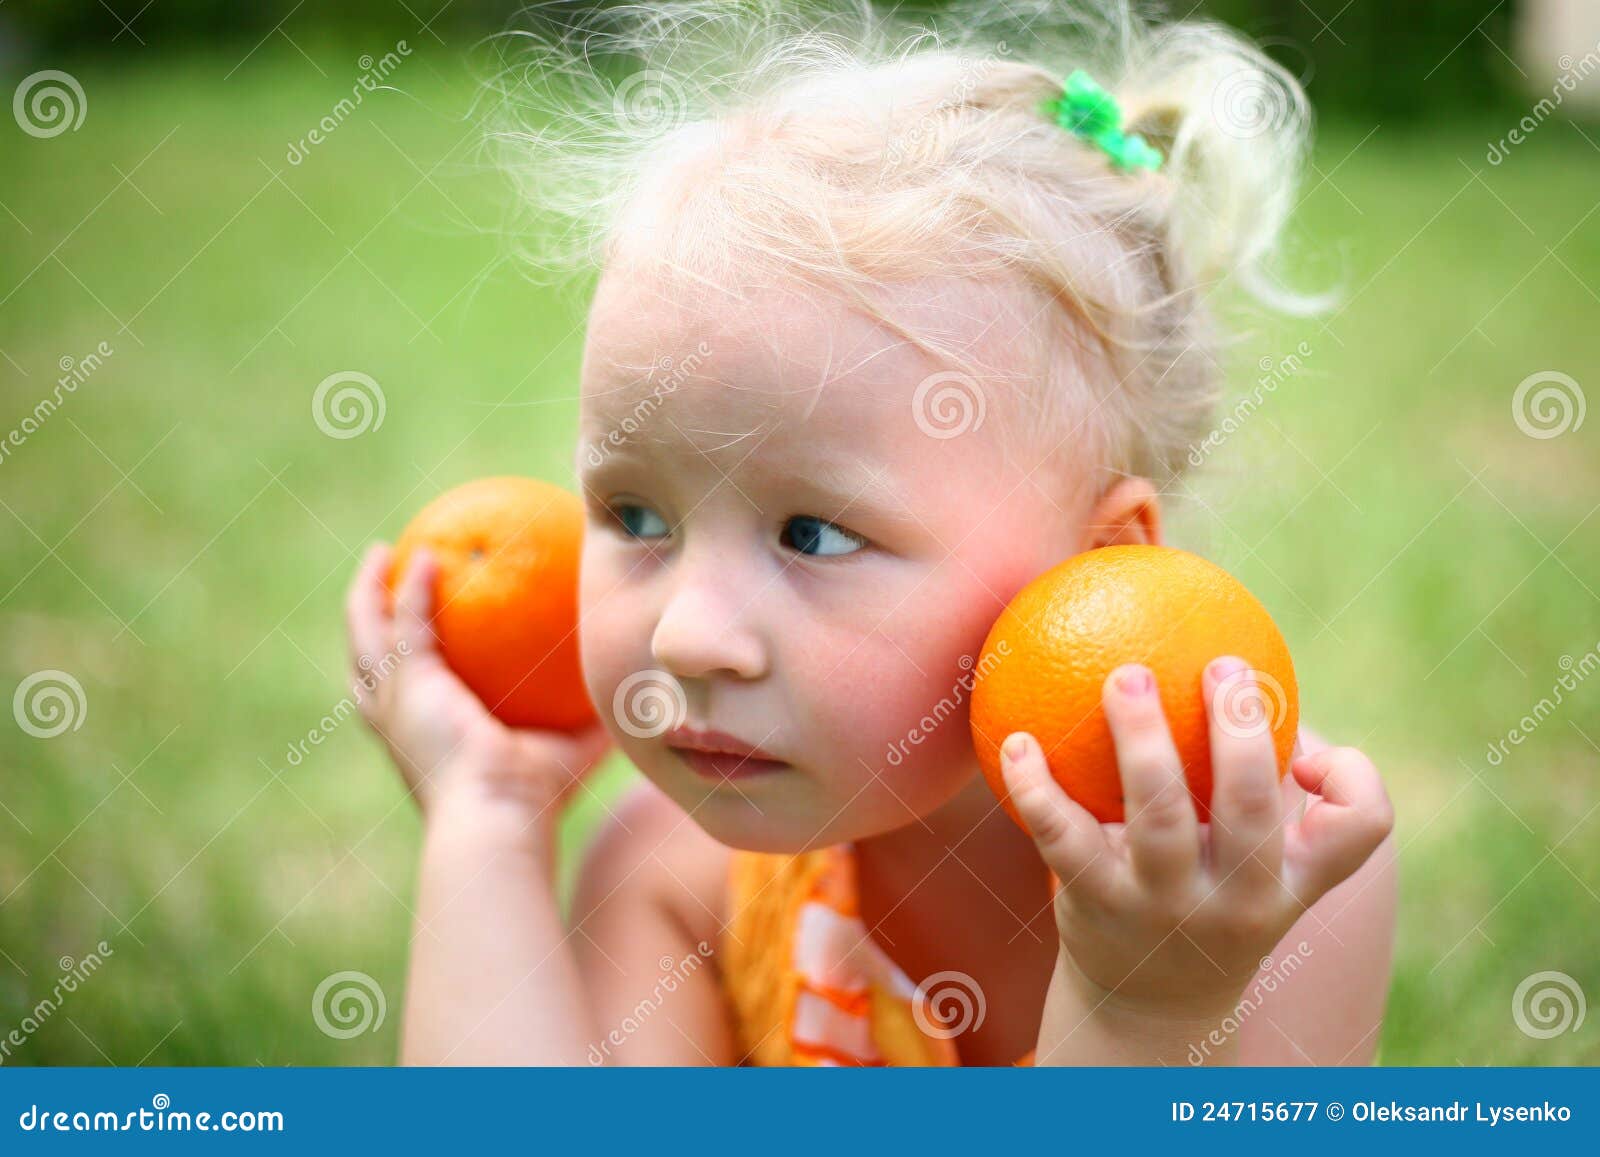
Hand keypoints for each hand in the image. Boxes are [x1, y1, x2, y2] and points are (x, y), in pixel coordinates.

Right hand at [344, 542, 611, 822]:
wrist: (500, 820)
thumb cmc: (535, 801)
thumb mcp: (571, 752)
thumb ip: (594, 720)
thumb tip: (635, 695)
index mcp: (424, 740)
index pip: (400, 697)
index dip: (399, 666)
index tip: (413, 634)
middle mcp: (398, 723)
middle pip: (364, 661)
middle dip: (366, 617)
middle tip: (381, 578)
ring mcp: (395, 704)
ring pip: (364, 634)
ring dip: (368, 591)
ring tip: (382, 553)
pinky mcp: (409, 686)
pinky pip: (409, 622)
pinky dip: (416, 587)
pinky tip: (431, 554)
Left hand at [998, 657, 1392, 1019]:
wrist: (1146, 1010)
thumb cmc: (1206, 901)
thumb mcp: (1250, 868)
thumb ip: (1252, 785)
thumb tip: (1231, 665)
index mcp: (1291, 880)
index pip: (1361, 831)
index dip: (1353, 778)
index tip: (1303, 742)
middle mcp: (1238, 898)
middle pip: (1251, 806)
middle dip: (1240, 729)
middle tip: (1220, 663)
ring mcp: (1165, 907)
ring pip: (1158, 816)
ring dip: (1142, 739)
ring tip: (1123, 675)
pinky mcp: (1097, 907)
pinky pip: (1061, 837)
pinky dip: (1036, 785)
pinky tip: (1015, 741)